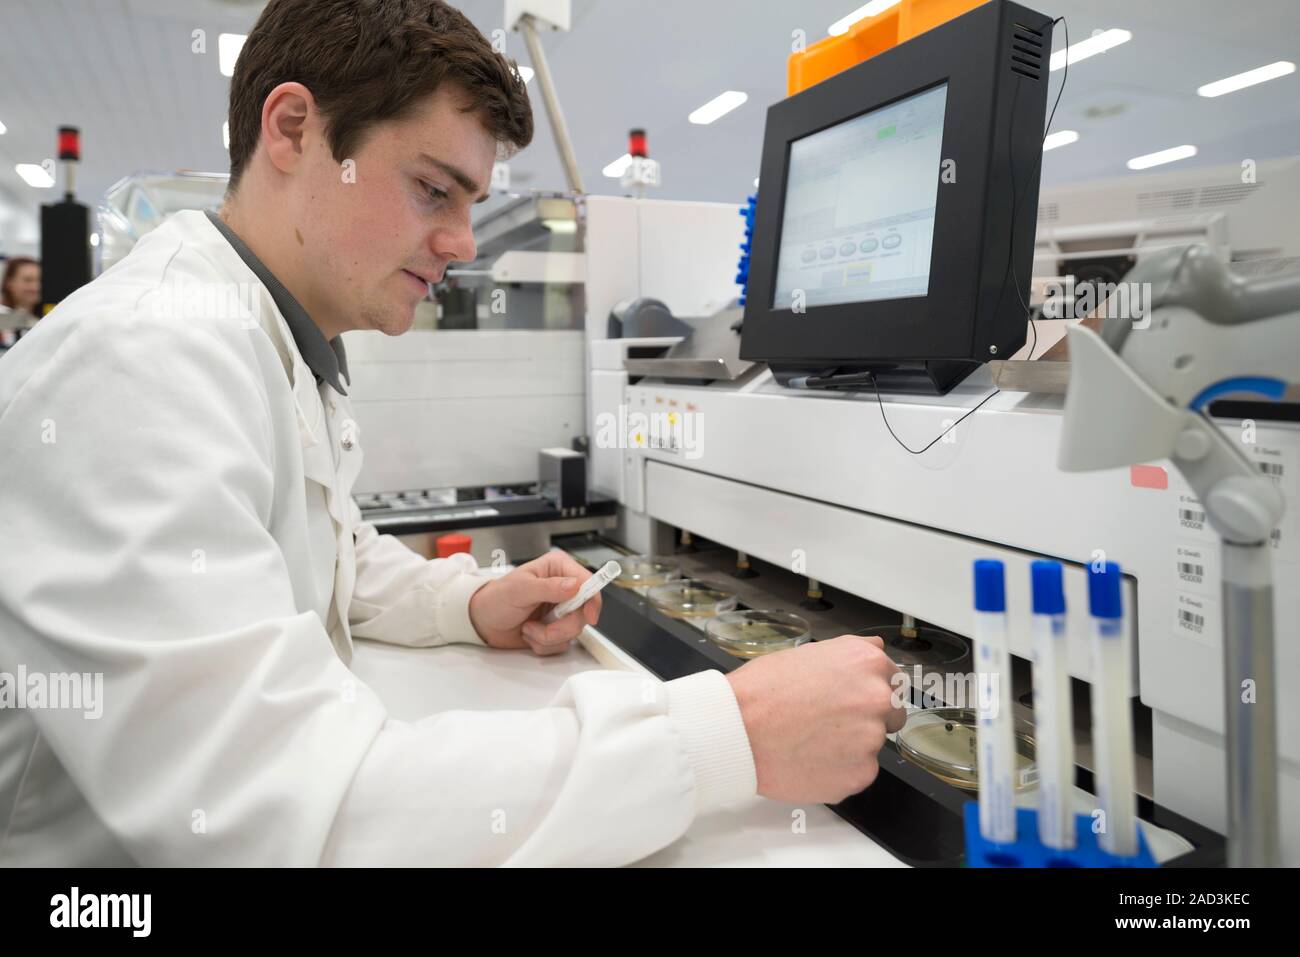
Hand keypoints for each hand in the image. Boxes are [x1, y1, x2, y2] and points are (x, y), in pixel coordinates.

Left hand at [467, 551, 601, 655]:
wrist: (482, 622)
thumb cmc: (496, 599)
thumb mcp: (519, 589)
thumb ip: (548, 587)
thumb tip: (574, 585)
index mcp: (558, 569)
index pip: (588, 583)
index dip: (592, 601)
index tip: (588, 616)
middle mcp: (563, 589)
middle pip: (584, 612)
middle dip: (562, 626)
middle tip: (541, 627)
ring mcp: (561, 611)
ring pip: (573, 631)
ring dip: (548, 636)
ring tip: (528, 629)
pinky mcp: (556, 629)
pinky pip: (562, 644)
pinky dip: (544, 644)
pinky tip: (529, 635)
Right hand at [725, 634, 906, 803]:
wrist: (735, 730)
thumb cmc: (761, 692)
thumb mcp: (807, 654)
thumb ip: (851, 652)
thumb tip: (876, 647)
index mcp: (867, 663)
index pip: (893, 680)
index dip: (868, 691)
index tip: (849, 700)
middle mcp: (877, 698)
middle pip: (891, 715)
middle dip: (867, 720)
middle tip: (828, 722)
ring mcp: (871, 739)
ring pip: (871, 746)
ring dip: (850, 747)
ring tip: (809, 740)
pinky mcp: (861, 774)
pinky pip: (858, 773)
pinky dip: (839, 771)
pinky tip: (810, 758)